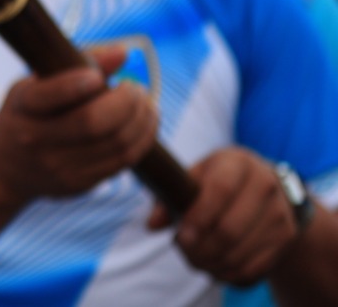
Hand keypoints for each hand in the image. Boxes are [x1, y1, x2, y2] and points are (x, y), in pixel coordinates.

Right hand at [0, 46, 159, 204]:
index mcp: (22, 106)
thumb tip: (124, 52)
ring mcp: (58, 166)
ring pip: (117, 144)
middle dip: (126, 101)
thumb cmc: (27, 113)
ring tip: (145, 103)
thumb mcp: (35, 83)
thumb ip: (75, 63)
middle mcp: (36, 139)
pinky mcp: (79, 184)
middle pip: (93, 123)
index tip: (97, 75)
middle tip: (135, 87)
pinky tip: (144, 123)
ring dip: (142, 120)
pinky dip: (142, 139)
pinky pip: (123, 162)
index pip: (50, 95)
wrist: (3, 168)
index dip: (78, 83)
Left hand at [147, 148, 300, 285]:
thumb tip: (152, 225)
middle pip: (230, 229)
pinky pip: (255, 267)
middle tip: (184, 250)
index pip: (220, 191)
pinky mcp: (285, 237)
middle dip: (201, 248)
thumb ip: (169, 195)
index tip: (180, 236)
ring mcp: (279, 213)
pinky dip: (230, 275)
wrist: (269, 187)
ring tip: (196, 259)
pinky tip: (215, 267)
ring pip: (241, 253)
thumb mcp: (196, 176)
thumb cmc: (219, 180)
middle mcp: (265, 185)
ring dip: (212, 264)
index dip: (198, 218)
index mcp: (237, 163)